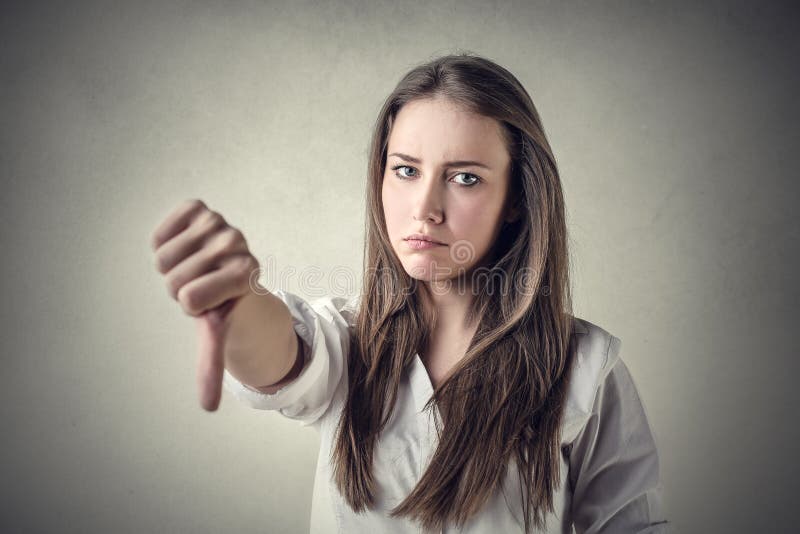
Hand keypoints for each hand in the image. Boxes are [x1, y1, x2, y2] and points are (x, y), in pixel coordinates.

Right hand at [150, 199, 259, 410]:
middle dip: (179, 287)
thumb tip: (207, 410)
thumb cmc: (220, 302)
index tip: (210, 303)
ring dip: (171, 265)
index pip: (189, 299)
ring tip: (194, 266)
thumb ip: (213, 364)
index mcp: (245, 274)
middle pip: (173, 279)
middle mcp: (237, 244)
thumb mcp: (217, 331)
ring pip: (163, 256)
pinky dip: (164, 240)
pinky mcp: (200, 208)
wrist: (224, 267)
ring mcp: (220, 223)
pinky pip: (160, 232)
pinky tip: (185, 244)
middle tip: (201, 284)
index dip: (192, 306)